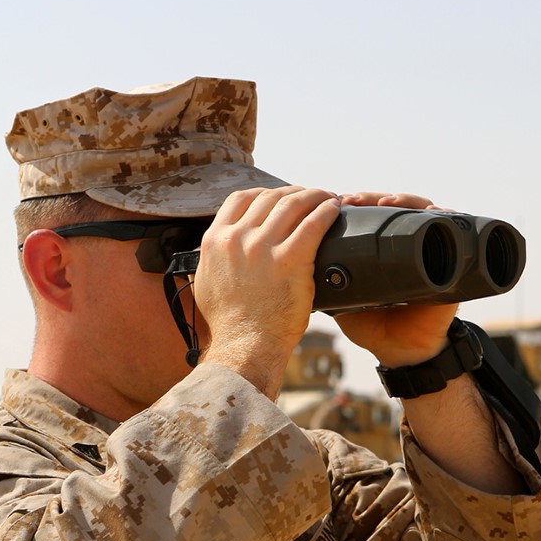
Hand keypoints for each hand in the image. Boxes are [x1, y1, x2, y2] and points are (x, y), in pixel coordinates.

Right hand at [195, 186, 341, 395]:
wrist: (244, 347)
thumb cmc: (229, 324)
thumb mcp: (206, 284)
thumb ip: (210, 260)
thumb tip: (213, 251)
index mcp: (216, 241)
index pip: (241, 199)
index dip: (265, 193)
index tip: (280, 198)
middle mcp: (237, 239)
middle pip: (271, 197)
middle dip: (295, 192)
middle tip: (311, 197)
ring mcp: (263, 248)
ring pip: (293, 204)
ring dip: (315, 196)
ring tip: (329, 198)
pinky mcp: (290, 260)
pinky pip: (313, 224)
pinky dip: (326, 212)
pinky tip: (335, 210)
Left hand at [334, 191, 456, 367]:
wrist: (401, 352)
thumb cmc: (374, 326)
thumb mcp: (343, 301)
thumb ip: (327, 283)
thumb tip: (301, 263)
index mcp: (381, 252)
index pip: (371, 216)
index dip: (358, 205)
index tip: (339, 202)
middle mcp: (406, 246)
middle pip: (394, 208)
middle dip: (374, 198)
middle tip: (355, 200)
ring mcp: (429, 250)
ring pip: (420, 212)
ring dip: (405, 201)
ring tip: (388, 201)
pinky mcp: (449, 262)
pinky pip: (450, 233)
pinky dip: (442, 218)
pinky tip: (433, 211)